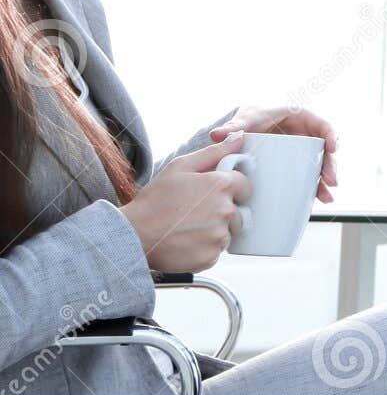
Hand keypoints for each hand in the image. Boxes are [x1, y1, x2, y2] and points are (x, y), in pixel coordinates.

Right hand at [119, 132, 251, 272]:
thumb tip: (239, 137)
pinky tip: (186, 241)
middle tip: (196, 212)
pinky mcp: (211, 256)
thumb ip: (214, 152)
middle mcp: (225, 211)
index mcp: (220, 186)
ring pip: (228, 232)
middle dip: (224, 211)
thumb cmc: (154, 200)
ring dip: (215, 230)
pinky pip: (216, 251)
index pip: (245, 185)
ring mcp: (219, 236)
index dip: (231, 188)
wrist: (132, 235)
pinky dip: (205, 248)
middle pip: (239, 211)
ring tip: (189, 227)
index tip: (213, 194)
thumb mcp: (180, 167)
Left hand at [209, 105, 337, 202]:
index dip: (332, 136)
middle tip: (331, 181)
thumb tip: (217, 135)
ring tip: (326, 197)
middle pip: (324, 150)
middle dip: (330, 166)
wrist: (242, 132)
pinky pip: (309, 176)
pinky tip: (317, 201)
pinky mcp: (296, 166)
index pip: (322, 126)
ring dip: (325, 181)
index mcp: (300, 119)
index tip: (333, 149)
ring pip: (320, 166)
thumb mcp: (245, 120)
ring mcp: (302, 152)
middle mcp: (305, 136)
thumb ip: (234, 126)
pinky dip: (314, 188)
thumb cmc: (248, 119)